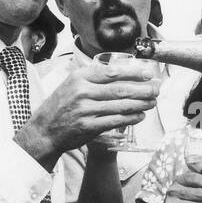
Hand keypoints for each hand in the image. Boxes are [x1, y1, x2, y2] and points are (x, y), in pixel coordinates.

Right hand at [20, 61, 158, 165]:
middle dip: (143, 89)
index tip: (149, 73)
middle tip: (157, 88)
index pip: (112, 72)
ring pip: (121, 105)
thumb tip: (122, 71)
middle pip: (120, 89)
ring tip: (153, 102)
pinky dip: (131, 118)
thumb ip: (93, 77)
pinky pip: (115, 120)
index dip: (134, 73)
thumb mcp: (72, 84)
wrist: (44, 130)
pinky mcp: (89, 126)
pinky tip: (140, 116)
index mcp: (80, 77)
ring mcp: (85, 109)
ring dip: (141, 104)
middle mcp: (82, 91)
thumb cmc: (61, 106)